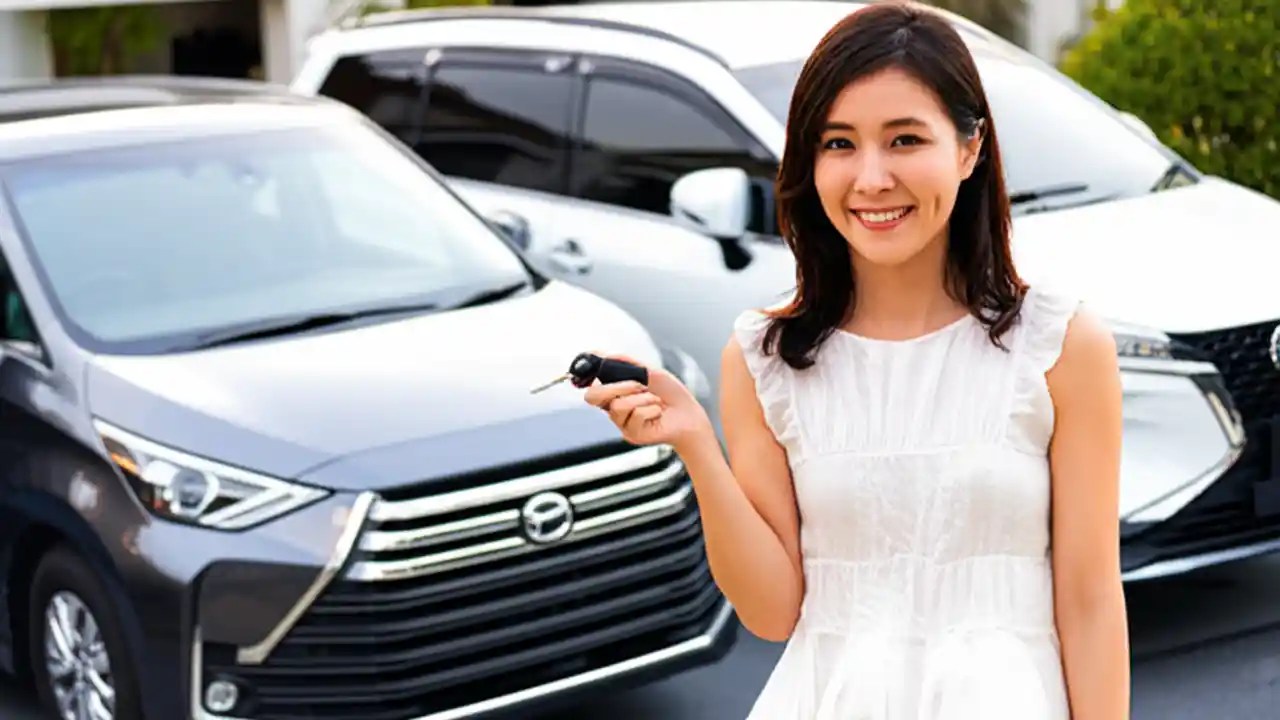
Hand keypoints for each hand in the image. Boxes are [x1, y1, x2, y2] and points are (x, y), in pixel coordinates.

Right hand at [583, 353, 712, 450]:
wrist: (689, 414)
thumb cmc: (670, 394)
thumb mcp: (649, 372)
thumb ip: (627, 363)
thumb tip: (605, 354)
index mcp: (616, 394)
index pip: (591, 387)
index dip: (588, 378)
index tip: (593, 370)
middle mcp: (615, 409)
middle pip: (593, 397)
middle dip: (615, 386)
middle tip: (639, 384)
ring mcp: (622, 423)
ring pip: (617, 406)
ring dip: (641, 398)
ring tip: (656, 400)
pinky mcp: (632, 434)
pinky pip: (634, 416)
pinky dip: (650, 409)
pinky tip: (659, 412)